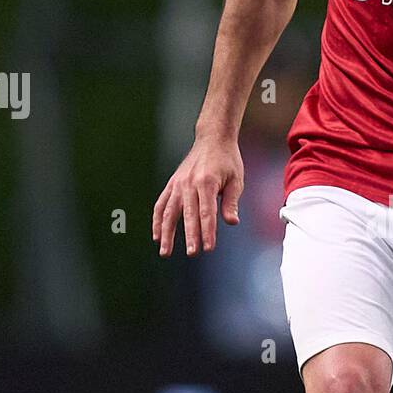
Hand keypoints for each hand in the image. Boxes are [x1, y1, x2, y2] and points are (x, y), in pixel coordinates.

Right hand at [152, 135, 244, 256]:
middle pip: (188, 214)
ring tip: (165, 252)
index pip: (207, 213)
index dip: (207, 232)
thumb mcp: (236, 180)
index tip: (208, 248)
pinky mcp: (172, 184)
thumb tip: (232, 222)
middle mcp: (189, 183)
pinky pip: (161, 204)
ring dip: (166, 233)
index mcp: (207, 182)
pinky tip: (156, 236)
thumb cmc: (227, 161)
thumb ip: (231, 202)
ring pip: (169, 212)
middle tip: (192, 253)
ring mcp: (178, 183)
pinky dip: (157, 221)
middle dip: (190, 236)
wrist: (212, 139)